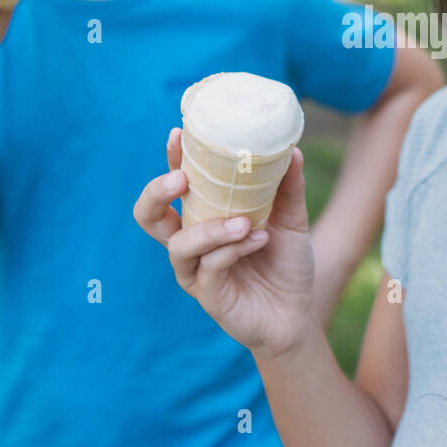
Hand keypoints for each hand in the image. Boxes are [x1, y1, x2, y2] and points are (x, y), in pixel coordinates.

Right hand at [133, 127, 315, 359]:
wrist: (298, 312)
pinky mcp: (208, 296)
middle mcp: (192, 242)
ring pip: (178, 244)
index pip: (177, 185)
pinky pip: (208, 269)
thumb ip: (288, 187)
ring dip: (210, 229)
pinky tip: (259, 240)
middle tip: (182, 180)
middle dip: (156, 192)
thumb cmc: (285, 262)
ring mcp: (195, 271)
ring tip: (245, 222)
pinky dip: (233, 250)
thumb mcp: (291, 218)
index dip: (173, 160)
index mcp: (204, 216)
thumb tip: (292, 150)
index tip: (179, 134)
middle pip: (149, 216)